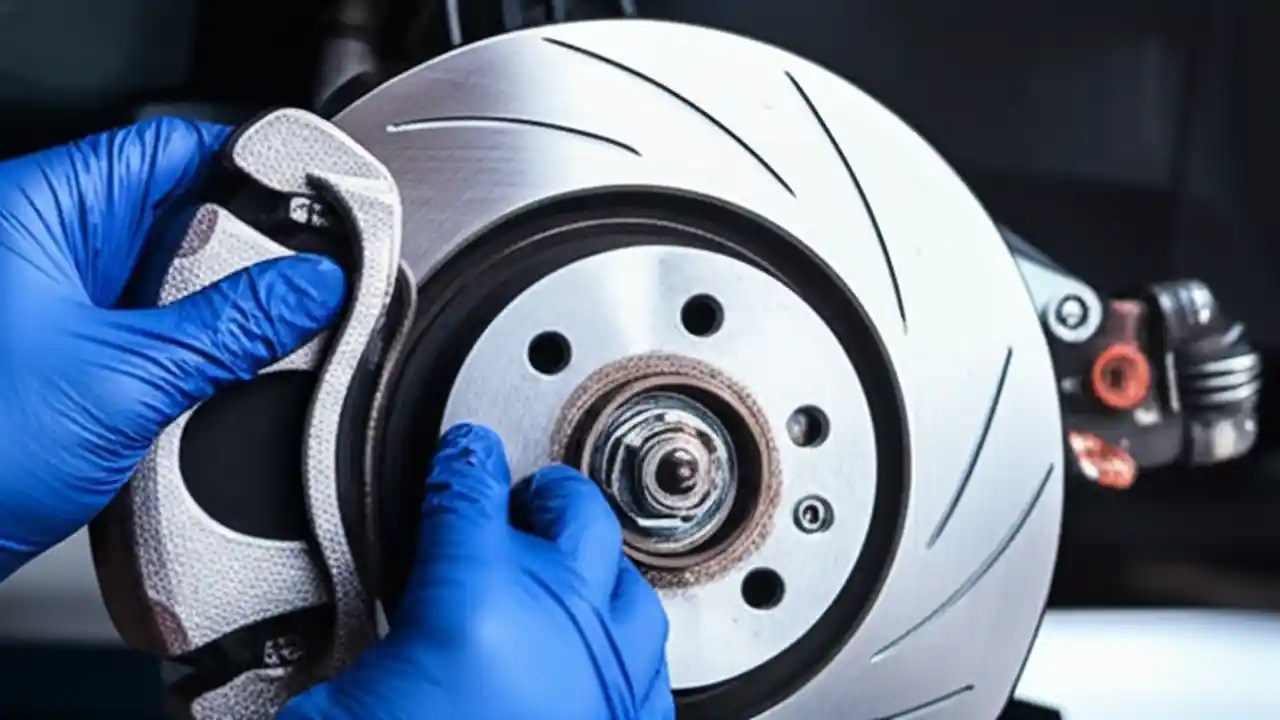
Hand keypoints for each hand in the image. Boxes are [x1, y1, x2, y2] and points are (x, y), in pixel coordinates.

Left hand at [0, 117, 346, 578]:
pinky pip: (154, 321)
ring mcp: (57, 297)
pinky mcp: (71, 348)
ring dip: (216, 302)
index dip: (245, 162)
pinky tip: (217, 368)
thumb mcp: (131, 378)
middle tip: (293, 284)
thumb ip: (235, 327)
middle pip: (179, 207)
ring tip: (257, 332)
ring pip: (170, 270)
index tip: (310, 200)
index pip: (166, 144)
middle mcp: (45, 243)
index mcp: (40, 210)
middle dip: (243, 245)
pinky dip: (193, 340)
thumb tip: (313, 287)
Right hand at [279, 423, 675, 719]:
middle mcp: (559, 621)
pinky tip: (601, 643)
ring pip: (626, 577)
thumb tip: (292, 658)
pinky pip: (650, 654)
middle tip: (519, 498)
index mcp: (476, 602)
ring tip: (565, 562)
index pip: (468, 489)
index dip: (459, 460)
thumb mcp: (332, 711)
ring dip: (593, 561)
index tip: (461, 455)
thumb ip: (328, 661)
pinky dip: (623, 635)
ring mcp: (609, 670)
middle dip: (542, 494)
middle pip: (571, 512)